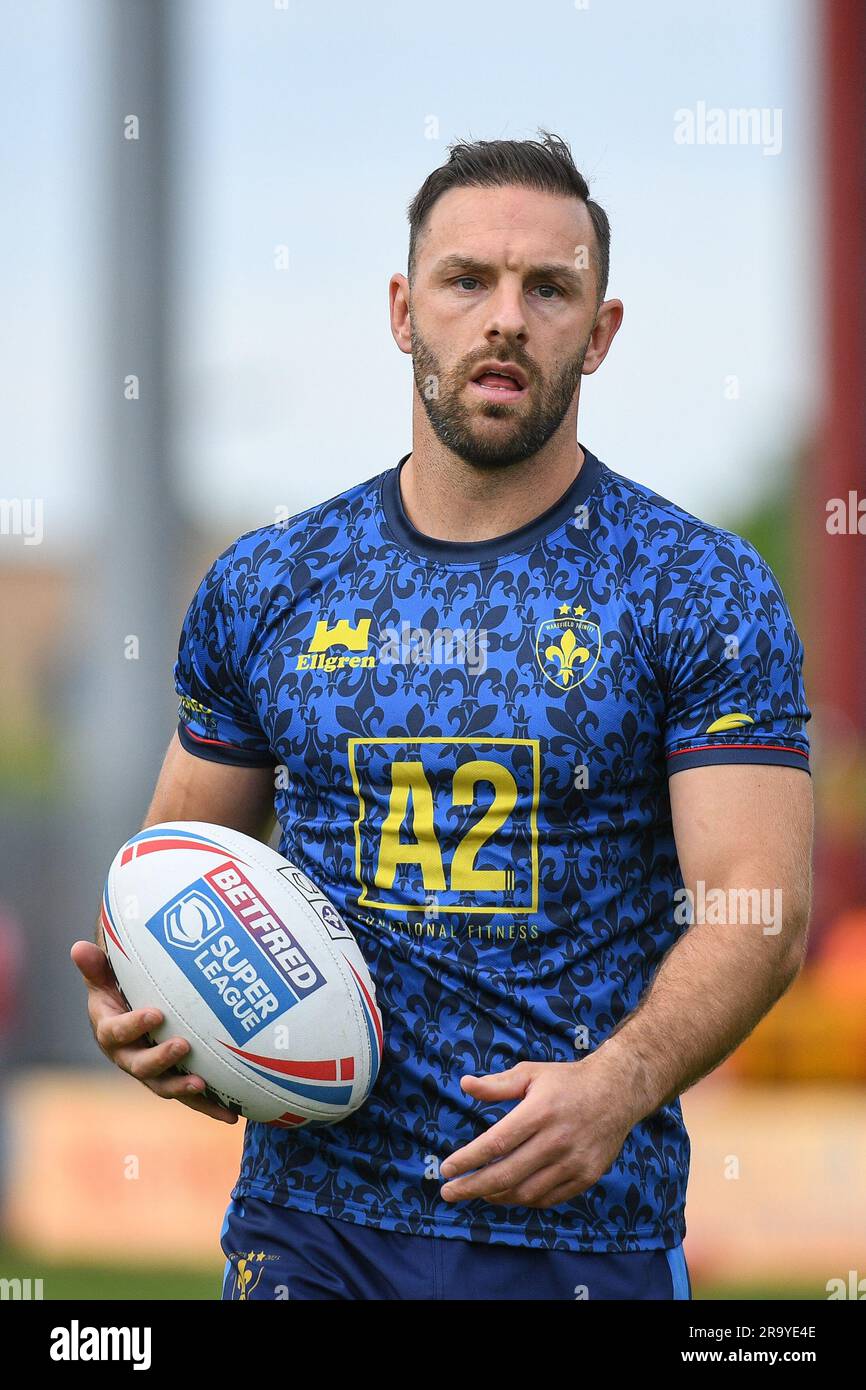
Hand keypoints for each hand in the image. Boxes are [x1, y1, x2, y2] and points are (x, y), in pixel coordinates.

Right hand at [71, 940, 237, 1123]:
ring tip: (202, 1083)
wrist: (134, 1017)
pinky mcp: (172, 1082)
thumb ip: (96, 967)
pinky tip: (232, 1115)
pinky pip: (190, 1098)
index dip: (133, 1025)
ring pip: (163, 1086)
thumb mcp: (106, 979)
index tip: (155, 1013)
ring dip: (182, 1088)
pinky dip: (209, 1107)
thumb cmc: (119, 992)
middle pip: (140, 1066)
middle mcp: (128, 1057)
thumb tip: (78, 948)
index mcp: (109, 1032)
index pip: (117, 1031)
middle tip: (182, 1045)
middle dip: (160, 1059)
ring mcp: (151, 1073)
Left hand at [439, 1052, 639, 1209]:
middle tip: (448, 1193)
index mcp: (540, 1112)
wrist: (618, 1092)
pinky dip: (523, 1200)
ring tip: (477, 1192)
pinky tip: (508, 1193)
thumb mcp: (531, 1073)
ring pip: (525, 1192)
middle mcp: (557, 1140)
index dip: (467, 1160)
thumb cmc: (567, 1081)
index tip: (445, 1169)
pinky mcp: (586, 1177)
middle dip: (472, 1188)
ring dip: (496, 1196)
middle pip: (506, 1175)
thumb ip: (497, 1084)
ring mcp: (574, 1162)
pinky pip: (548, 1198)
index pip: (495, 1143)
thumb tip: (464, 1085)